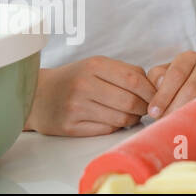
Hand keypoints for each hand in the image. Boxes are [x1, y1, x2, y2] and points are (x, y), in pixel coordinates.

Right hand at [24, 56, 155, 135]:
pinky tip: (114, 120)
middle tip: (146, 109)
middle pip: (129, 102)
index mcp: (94, 66)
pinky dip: (116, 126)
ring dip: (132, 119)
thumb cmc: (75, 78)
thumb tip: (156, 89)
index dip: (151, 91)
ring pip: (120, 118)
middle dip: (144, 108)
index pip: (134, 79)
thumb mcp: (97, 66)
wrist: (37, 95)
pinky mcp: (69, 127)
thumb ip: (125, 73)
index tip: (158, 96)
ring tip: (131, 114)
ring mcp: (75, 107)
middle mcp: (84, 85)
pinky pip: (106, 130)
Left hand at [145, 51, 195, 117]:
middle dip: (175, 108)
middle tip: (164, 123)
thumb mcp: (165, 74)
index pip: (176, 75)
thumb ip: (157, 78)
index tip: (153, 113)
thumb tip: (158, 87)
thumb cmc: (179, 80)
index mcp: (188, 58)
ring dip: (190, 114)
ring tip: (178, 127)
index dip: (163, 95)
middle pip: (192, 88)